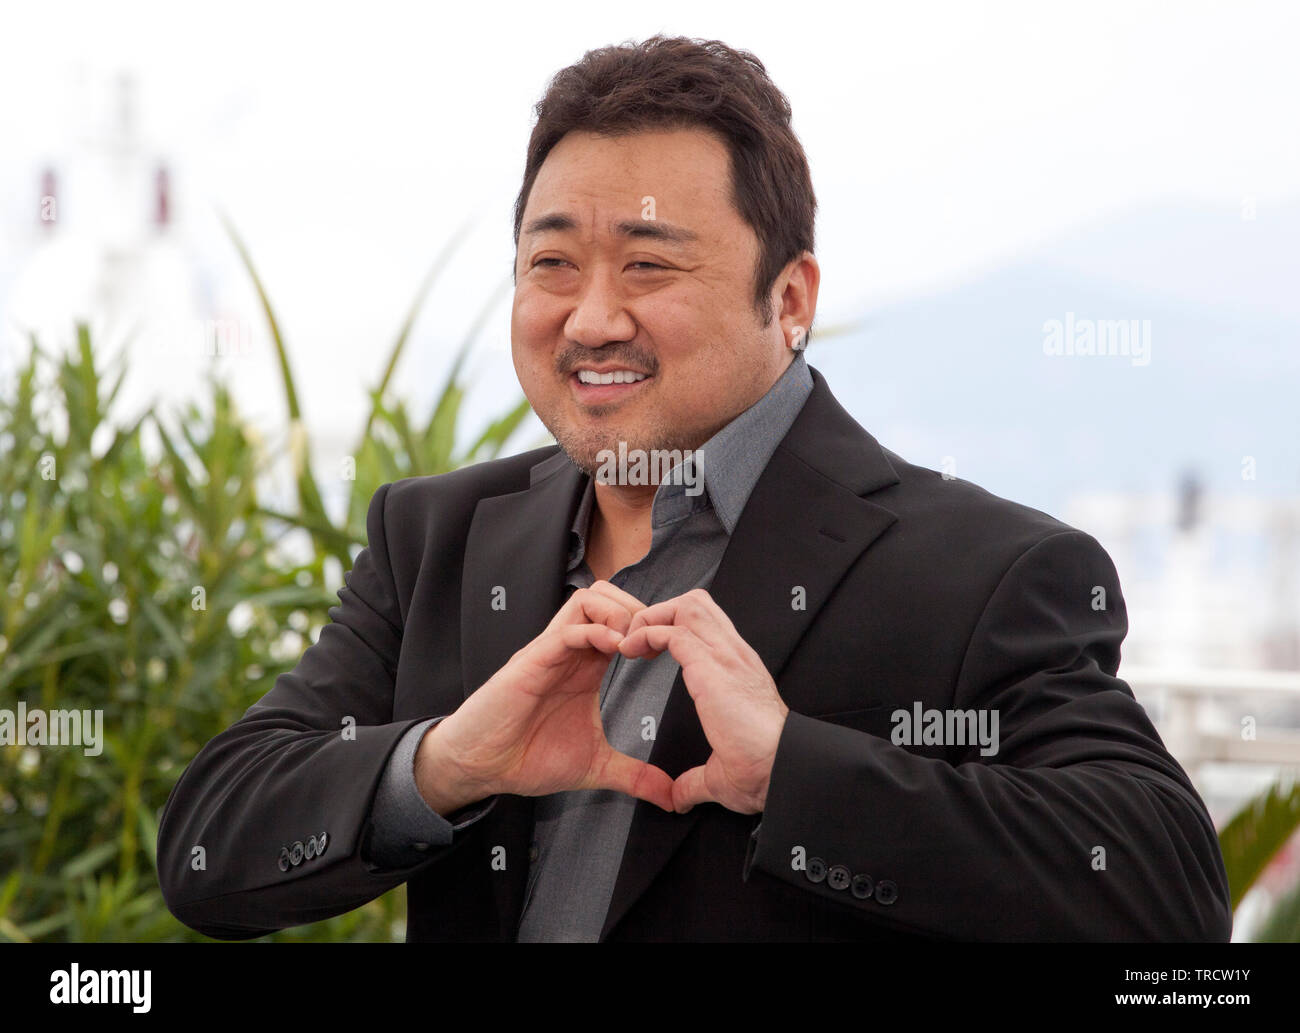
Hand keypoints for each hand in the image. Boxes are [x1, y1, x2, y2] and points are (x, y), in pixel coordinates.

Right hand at [417, 581, 674, 812]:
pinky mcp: (533, 660)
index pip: (623, 620)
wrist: (482, 767)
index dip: (651, 629)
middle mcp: (571, 651)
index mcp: (588, 666)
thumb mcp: (596, 767)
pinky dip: (595, 631)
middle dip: (639, 610)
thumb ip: (635, 776)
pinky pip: (567, 629)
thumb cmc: (528, 757)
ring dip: (619, 613)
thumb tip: (670, 797)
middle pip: (609, 596)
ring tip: (634, 645)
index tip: (668, 655)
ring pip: (589, 599)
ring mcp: (551, 651)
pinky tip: (615, 650)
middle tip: (654, 643)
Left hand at [618, 589, 788, 813]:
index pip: (708, 624)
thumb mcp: (721, 773)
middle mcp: (734, 655)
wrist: (781, 768)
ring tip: (633, 642)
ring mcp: (725, 656)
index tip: (652, 650)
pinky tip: (631, 651)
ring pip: (686, 605)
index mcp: (739, 671)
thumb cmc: (762, 770)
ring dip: (653, 617)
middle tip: (639, 640)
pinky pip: (673, 631)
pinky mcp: (712, 666)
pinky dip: (646, 634)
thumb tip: (679, 797)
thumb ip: (695, 782)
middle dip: (661, 612)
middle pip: (696, 603)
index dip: (675, 627)